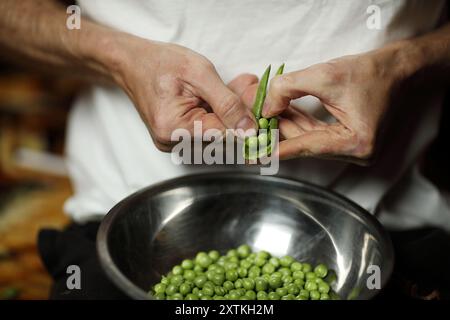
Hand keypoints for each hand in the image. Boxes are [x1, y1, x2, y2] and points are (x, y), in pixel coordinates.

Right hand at [110, 36, 256, 150]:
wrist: (133, 63)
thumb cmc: (160, 63)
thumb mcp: (200, 74)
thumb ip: (227, 102)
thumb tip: (249, 128)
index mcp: (174, 129)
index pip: (224, 135)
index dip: (244, 117)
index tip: (255, 99)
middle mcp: (172, 143)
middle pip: (221, 136)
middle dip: (238, 111)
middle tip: (247, 85)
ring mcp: (173, 143)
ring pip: (217, 133)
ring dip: (228, 111)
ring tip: (232, 87)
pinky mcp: (176, 138)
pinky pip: (206, 130)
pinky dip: (216, 113)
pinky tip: (217, 96)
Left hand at [262, 46, 408, 163]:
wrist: (395, 69)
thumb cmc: (367, 72)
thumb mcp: (323, 75)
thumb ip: (287, 89)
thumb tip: (264, 108)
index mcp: (355, 143)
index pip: (307, 146)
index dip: (277, 148)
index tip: (254, 155)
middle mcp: (355, 153)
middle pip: (305, 144)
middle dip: (277, 132)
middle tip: (251, 128)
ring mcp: (352, 149)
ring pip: (308, 139)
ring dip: (286, 126)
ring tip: (261, 116)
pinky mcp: (347, 141)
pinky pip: (316, 134)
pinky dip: (299, 123)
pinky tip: (280, 114)